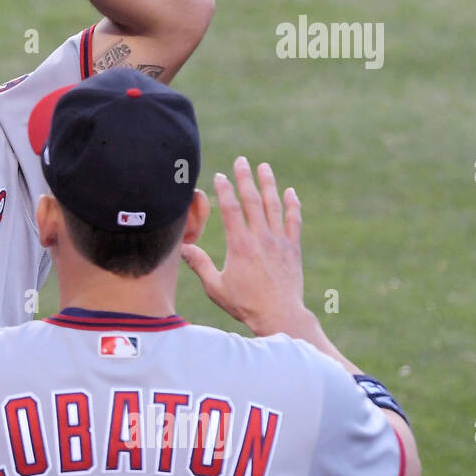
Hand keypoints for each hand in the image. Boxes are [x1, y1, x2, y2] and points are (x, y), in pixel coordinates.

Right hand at [181, 157, 310, 336]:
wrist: (280, 315)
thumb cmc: (244, 304)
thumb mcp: (215, 287)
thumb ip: (199, 264)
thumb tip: (181, 248)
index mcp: (240, 245)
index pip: (230, 209)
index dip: (224, 190)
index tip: (219, 175)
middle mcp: (261, 238)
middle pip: (252, 201)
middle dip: (245, 178)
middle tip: (241, 160)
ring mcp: (279, 242)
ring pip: (274, 206)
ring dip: (268, 184)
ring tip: (264, 167)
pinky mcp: (293, 249)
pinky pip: (294, 221)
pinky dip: (292, 205)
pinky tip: (289, 192)